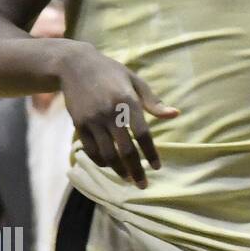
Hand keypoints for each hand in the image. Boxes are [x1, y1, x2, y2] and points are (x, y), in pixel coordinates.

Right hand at [56, 41, 178, 187]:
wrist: (74, 65)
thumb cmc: (110, 72)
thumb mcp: (134, 81)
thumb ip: (153, 101)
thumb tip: (175, 115)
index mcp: (127, 101)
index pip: (142, 134)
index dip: (151, 153)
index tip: (157, 167)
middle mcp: (109, 112)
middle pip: (125, 149)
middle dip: (135, 170)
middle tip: (143, 185)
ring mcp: (92, 119)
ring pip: (107, 153)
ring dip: (118, 169)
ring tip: (127, 178)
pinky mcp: (79, 123)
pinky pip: (90, 149)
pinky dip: (100, 160)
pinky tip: (108, 165)